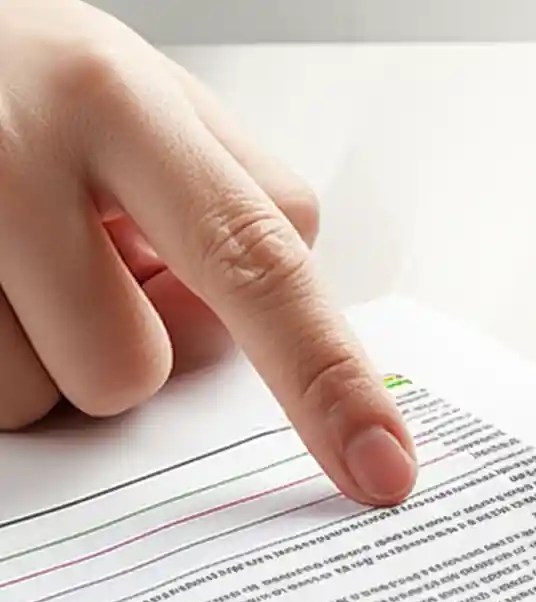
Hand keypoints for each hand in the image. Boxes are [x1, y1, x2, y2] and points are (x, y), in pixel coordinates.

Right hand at [0, 0, 415, 504]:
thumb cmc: (18, 88)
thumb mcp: (135, 103)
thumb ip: (230, 209)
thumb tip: (266, 339)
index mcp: (118, 101)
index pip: (259, 261)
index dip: (326, 374)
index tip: (382, 464)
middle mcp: (17, 152)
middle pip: (140, 368)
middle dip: (125, 341)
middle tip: (75, 256)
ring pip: (45, 398)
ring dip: (40, 353)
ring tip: (6, 257)